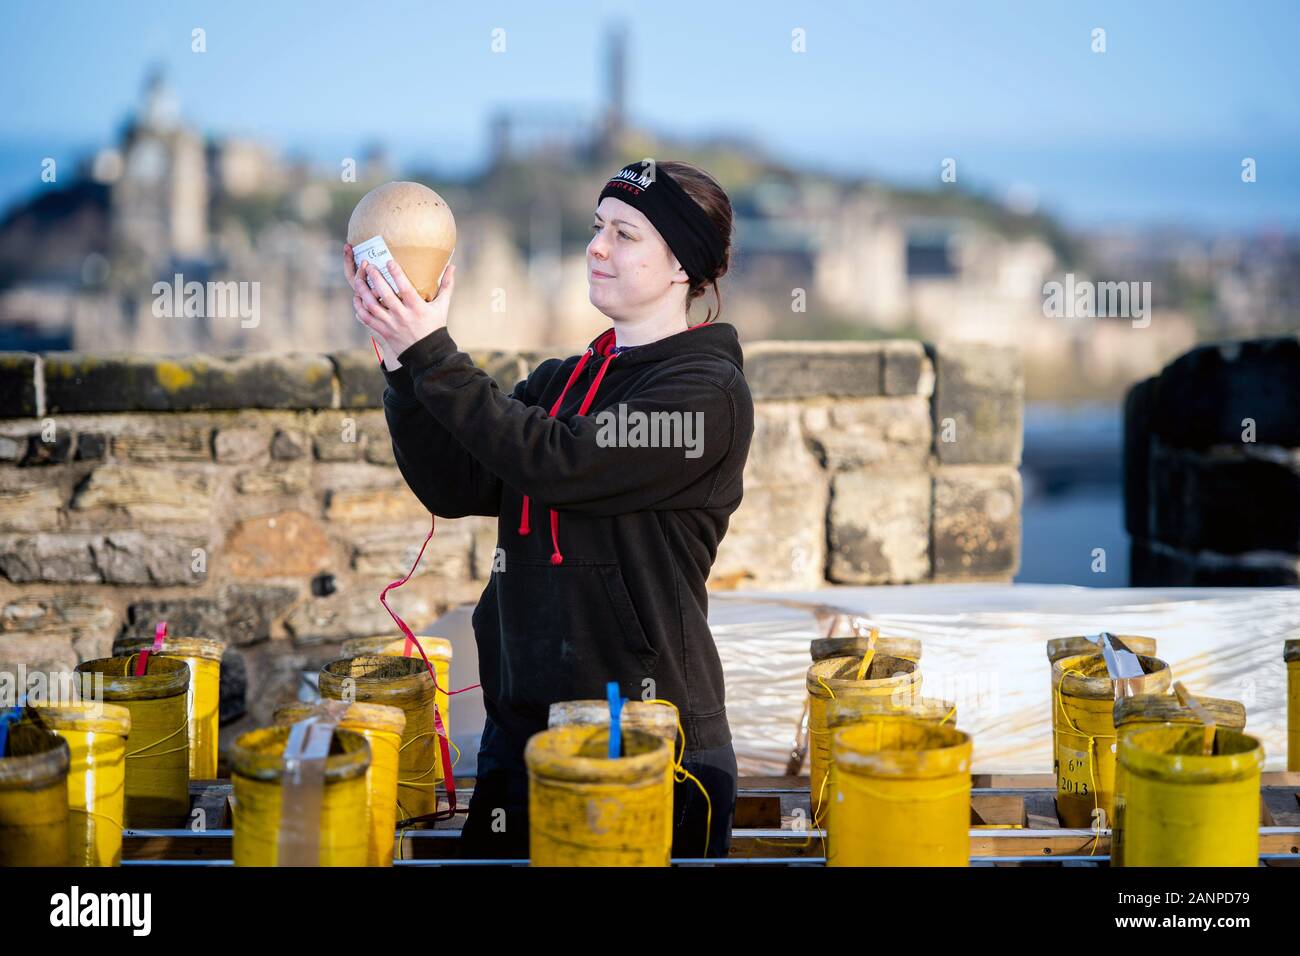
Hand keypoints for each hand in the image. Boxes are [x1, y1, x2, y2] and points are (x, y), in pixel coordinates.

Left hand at [343, 243, 454, 358]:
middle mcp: (403, 316)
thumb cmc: (435, 326)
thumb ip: (446, 285)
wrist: (428, 354)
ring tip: (359, 280)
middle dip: (376, 278)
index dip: (397, 274)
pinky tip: (358, 298)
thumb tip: (452, 266)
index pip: (405, 288)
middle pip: (386, 294)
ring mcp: (391, 325)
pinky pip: (367, 319)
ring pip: (372, 306)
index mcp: (418, 308)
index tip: (389, 261)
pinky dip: (360, 308)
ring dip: (363, 292)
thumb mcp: (442, 306)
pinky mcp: (384, 332)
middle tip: (370, 266)